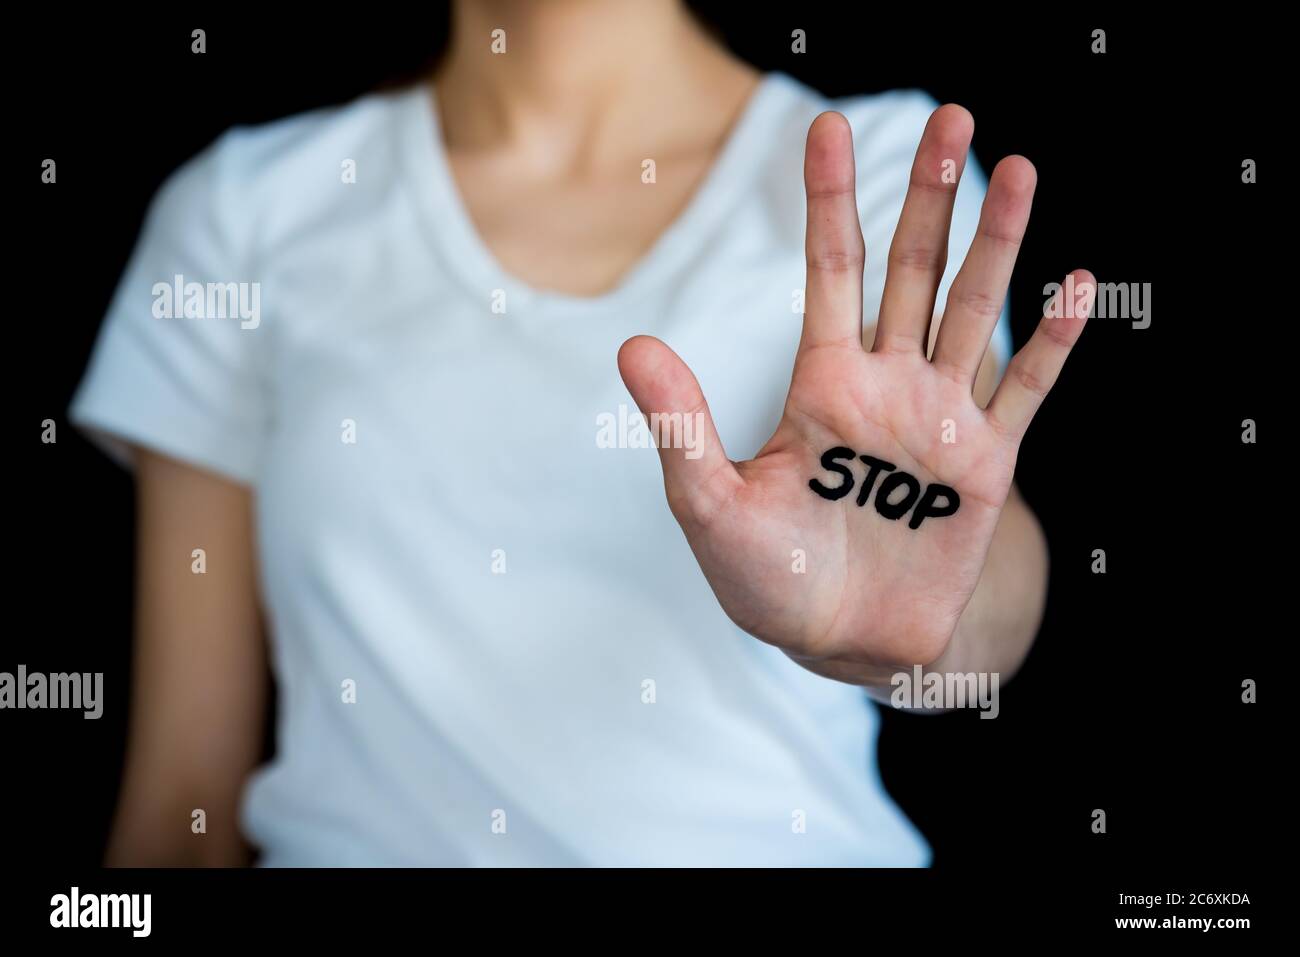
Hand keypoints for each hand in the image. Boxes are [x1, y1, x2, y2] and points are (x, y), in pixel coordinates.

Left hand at [617, 106, 1092, 684]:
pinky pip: (1024, 390)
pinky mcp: (985, 466)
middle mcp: (885, 384)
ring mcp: (940, 419)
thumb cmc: (767, 577)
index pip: (830, 271)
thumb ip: (681, 425)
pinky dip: (1051, 341)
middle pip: (914, 272)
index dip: (830, 201)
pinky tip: (1078, 282)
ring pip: (974, 311)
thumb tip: (631, 345)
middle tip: (953, 118)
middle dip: (932, 196)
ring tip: (1018, 167)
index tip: (827, 128)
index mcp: (821, 382)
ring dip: (997, 243)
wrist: (841, 643)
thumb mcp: (711, 504)